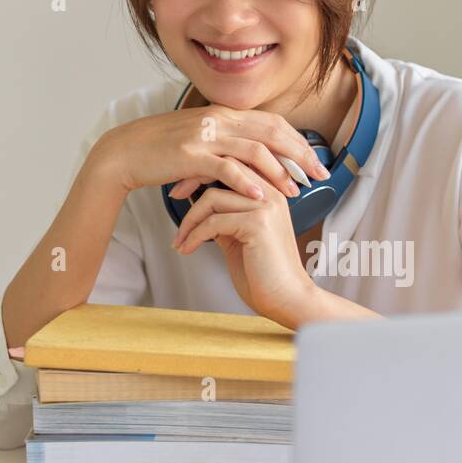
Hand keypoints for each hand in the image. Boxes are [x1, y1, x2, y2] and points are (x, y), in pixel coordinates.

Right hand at [91, 104, 329, 201]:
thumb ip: (227, 142)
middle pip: (272, 132)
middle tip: (319, 176)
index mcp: (224, 114)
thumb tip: (254, 155)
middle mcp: (218, 119)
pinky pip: (225, 167)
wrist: (124, 152)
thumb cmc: (162, 151)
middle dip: (300, 155)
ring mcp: (204, 135)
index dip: (298, 142)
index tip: (316, 162)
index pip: (272, 123)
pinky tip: (260, 195)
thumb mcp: (200, 139)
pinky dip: (246, 181)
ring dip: (279, 171)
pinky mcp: (190, 155)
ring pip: (254, 149)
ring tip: (295, 191)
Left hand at [170, 171, 317, 327]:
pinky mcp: (257, 224)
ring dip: (189, 220)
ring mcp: (265, 207)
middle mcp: (270, 194)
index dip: (203, 170)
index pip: (232, 164)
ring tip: (181, 239)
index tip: (183, 188)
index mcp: (269, 192)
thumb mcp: (239, 237)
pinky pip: (213, 222)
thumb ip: (225, 217)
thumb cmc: (264, 274)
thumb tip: (201, 208)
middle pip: (222, 169)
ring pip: (212, 198)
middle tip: (175, 198)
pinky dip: (194, 236)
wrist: (286, 299)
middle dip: (192, 181)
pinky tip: (188, 248)